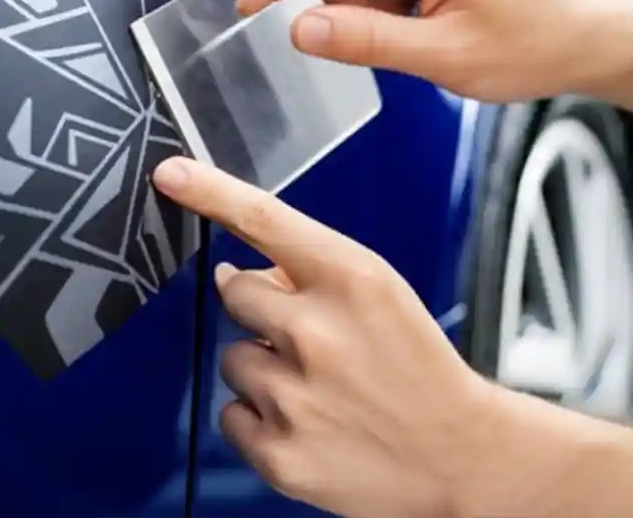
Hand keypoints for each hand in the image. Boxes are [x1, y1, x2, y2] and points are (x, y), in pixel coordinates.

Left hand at [152, 156, 507, 516]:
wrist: (461, 459)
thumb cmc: (417, 369)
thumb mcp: (382, 295)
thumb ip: (312, 272)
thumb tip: (236, 271)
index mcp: (352, 281)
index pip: (265, 220)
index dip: (211, 192)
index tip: (171, 174)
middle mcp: (317, 334)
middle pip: (235, 292)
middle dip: (260, 309)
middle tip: (313, 340)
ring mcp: (294, 397)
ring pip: (231, 357)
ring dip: (263, 369)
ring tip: (319, 389)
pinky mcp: (278, 453)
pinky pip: (231, 413)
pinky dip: (259, 419)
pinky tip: (307, 424)